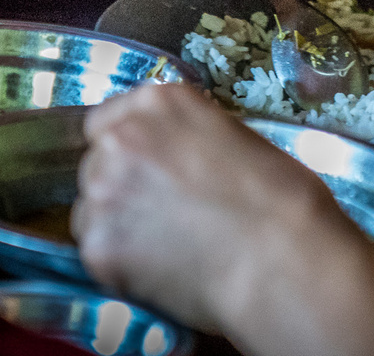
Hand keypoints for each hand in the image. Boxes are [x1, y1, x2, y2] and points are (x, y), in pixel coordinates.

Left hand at [71, 86, 373, 355]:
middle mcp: (121, 138)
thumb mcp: (233, 138)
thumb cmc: (281, 199)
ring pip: (90, 210)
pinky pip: (98, 254)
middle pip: (96, 164)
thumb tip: (172, 159)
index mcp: (156, 103)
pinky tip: (162, 270)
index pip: (108, 122)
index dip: (129, 150)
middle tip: (162, 215)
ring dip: (118, 226)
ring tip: (166, 247)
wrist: (283, 258)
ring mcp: (103, 191)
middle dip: (122, 188)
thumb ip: (185, 138)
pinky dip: (122, 265)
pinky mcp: (98, 245)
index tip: (146, 172)